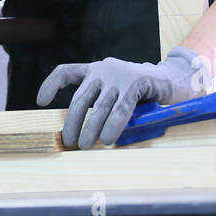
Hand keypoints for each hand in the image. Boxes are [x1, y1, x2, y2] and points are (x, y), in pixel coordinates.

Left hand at [37, 47, 210, 148]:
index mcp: (97, 69)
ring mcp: (120, 74)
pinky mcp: (136, 82)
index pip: (67, 71)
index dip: (51, 85)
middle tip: (70, 142)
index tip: (41, 102)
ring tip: (87, 147)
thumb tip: (83, 132)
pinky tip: (108, 140)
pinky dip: (112, 126)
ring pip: (99, 107)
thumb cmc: (143, 93)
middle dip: (73, 122)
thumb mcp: (117, 94)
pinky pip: (120, 109)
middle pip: (80, 98)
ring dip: (91, 130)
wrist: (175, 81)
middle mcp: (104, 69)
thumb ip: (102, 104)